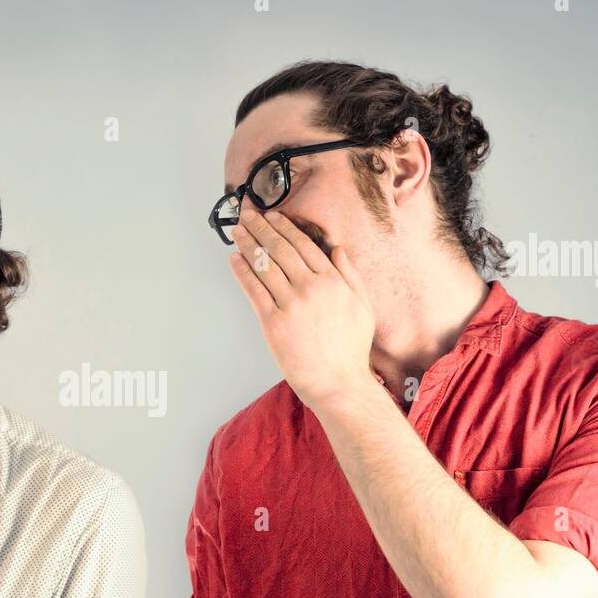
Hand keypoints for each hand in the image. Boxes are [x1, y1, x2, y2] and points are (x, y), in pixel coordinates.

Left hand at [229, 207, 375, 411]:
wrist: (338, 383)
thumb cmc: (351, 349)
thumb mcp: (362, 306)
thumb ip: (350, 274)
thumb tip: (338, 249)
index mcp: (333, 280)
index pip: (303, 244)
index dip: (284, 227)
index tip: (272, 216)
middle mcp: (311, 287)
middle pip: (280, 249)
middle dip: (260, 227)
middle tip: (247, 214)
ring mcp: (290, 304)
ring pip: (264, 265)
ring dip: (248, 244)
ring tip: (237, 231)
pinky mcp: (273, 322)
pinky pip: (254, 290)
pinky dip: (243, 271)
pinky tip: (235, 259)